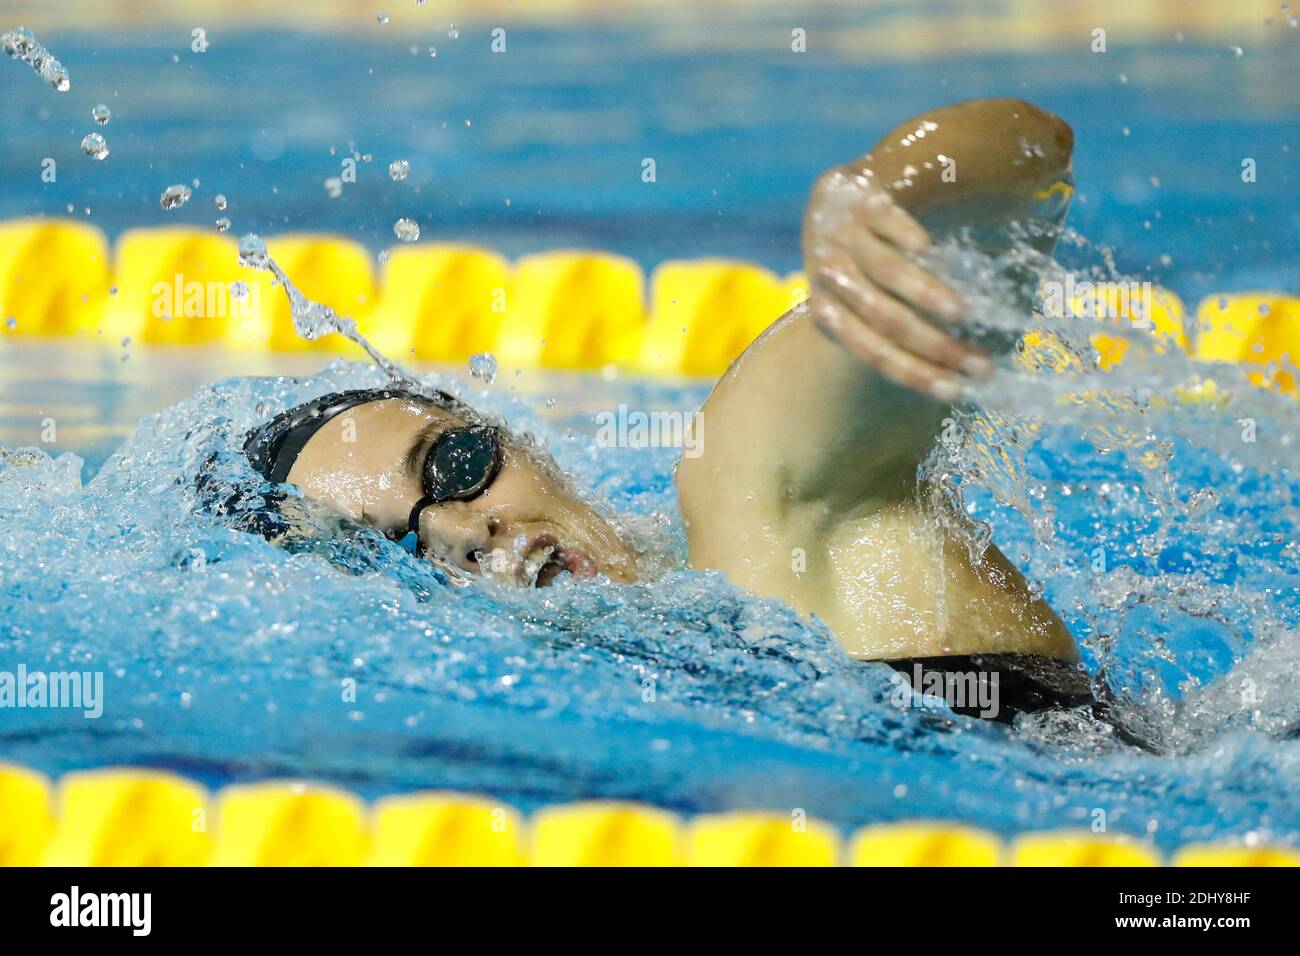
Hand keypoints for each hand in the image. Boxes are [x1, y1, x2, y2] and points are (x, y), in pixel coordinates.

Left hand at [802, 168, 990, 401]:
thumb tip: (960, 376)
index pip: (870, 351)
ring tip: (963, 313)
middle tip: (981, 363)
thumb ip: (894, 330)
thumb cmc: (862, 260)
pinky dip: (905, 236)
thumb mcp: (862, 299)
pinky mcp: (860, 195)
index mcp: (827, 310)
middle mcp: (829, 274)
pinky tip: (929, 249)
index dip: (912, 373)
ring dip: (925, 294)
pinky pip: (884, 219)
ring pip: (885, 271)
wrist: (838, 194)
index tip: (954, 391)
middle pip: (883, 318)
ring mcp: (843, 233)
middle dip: (934, 345)